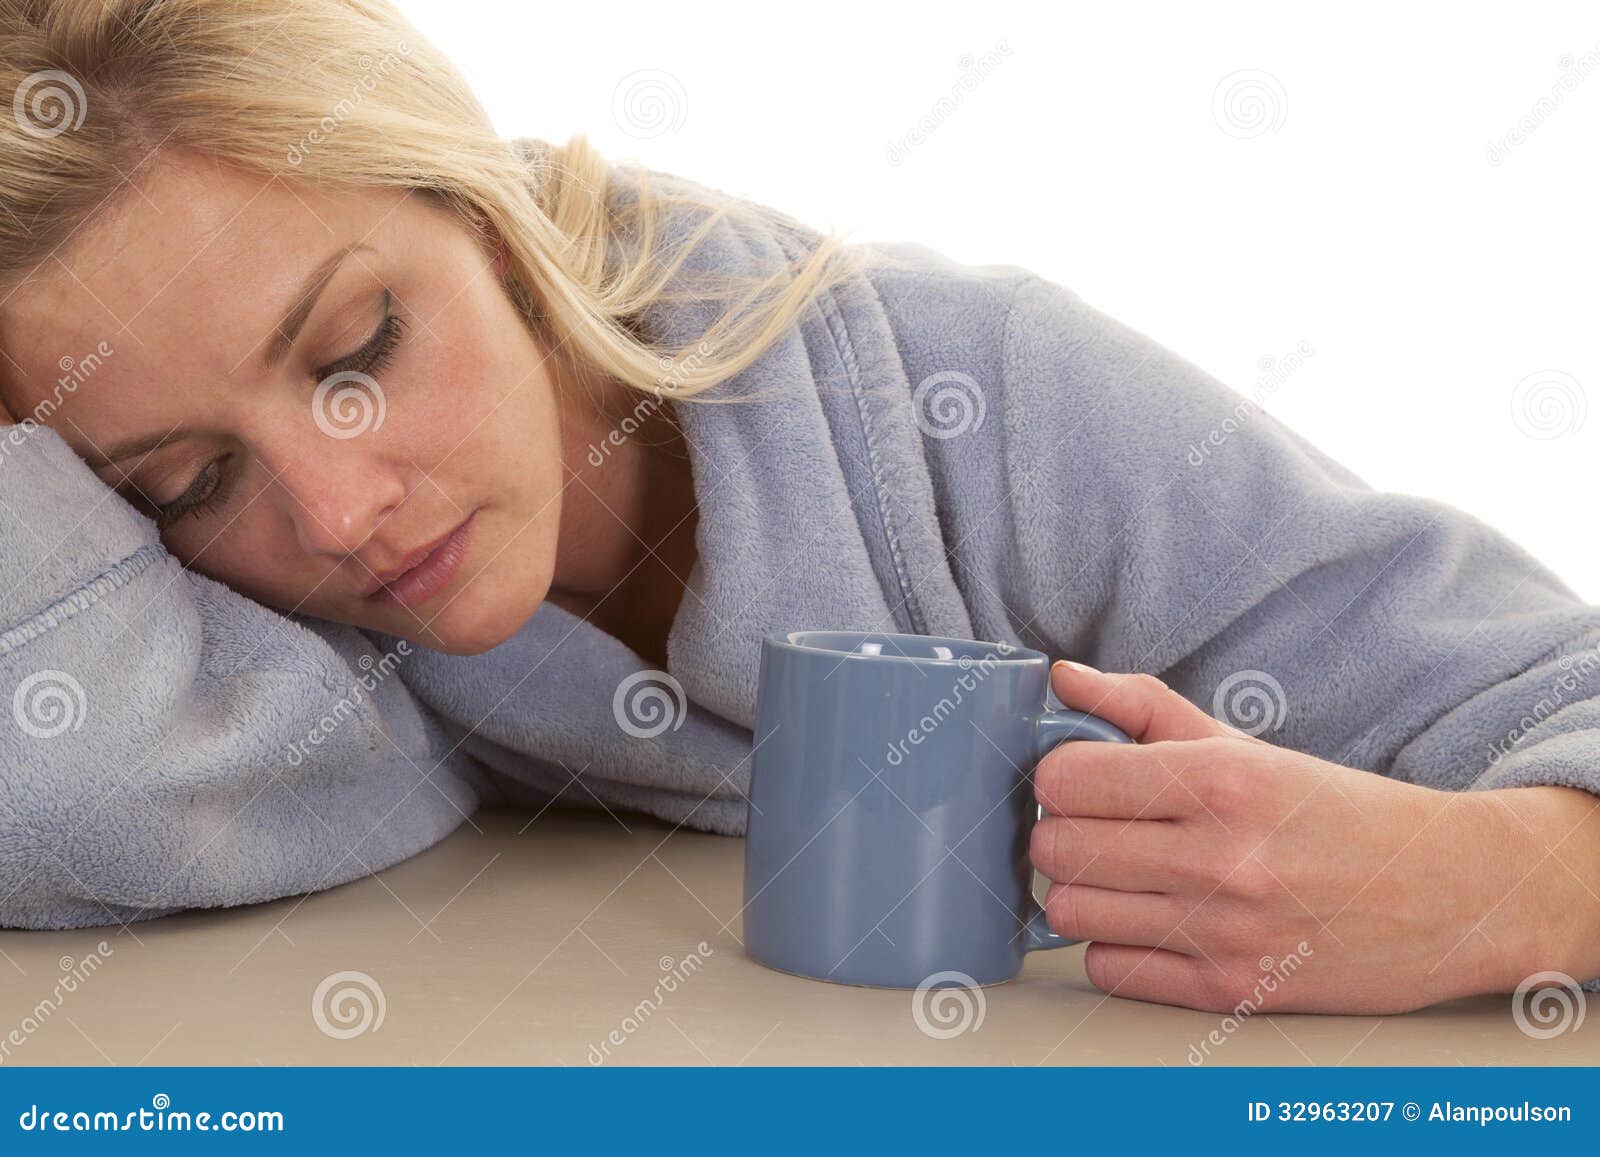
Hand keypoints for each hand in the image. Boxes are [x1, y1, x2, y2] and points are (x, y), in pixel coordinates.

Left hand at [1029, 661, 1599, 1013]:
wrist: (1447, 893)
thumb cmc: (1334, 812)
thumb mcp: (1244, 745)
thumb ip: (1143, 706)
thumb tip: (1061, 678)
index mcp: (1221, 781)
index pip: (1064, 780)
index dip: (1058, 777)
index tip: (1080, 780)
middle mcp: (1219, 857)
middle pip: (1056, 848)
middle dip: (1062, 833)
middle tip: (1095, 828)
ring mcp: (1222, 930)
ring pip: (1069, 913)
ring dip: (1079, 893)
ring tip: (1117, 875)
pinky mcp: (1228, 989)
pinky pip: (1108, 970)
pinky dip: (1112, 946)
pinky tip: (1145, 922)